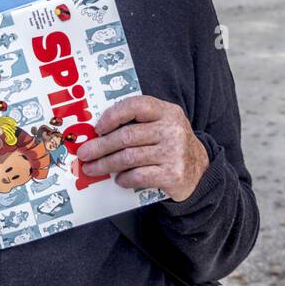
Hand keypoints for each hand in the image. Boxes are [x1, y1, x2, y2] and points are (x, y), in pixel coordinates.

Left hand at [78, 96, 209, 201]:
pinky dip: (124, 178)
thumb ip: (138, 123)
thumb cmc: (170, 144)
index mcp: (167, 111)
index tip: (97, 128)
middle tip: (84, 153)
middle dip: (100, 146)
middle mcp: (172, 129)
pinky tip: (118, 179)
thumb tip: (97, 133)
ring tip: (92, 168)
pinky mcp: (173, 175)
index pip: (136, 106)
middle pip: (127, 136)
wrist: (200, 170)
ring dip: (105, 164)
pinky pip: (139, 176)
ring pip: (129, 158)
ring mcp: (174, 153)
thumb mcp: (161, 125)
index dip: (113, 115)